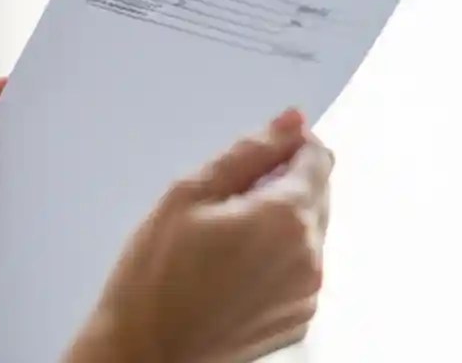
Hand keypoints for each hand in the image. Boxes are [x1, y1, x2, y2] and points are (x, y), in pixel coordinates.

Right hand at [66, 109, 333, 362]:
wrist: (143, 353)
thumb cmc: (154, 279)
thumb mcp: (190, 193)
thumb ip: (250, 151)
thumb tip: (291, 122)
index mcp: (287, 218)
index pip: (318, 158)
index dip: (291, 146)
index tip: (264, 153)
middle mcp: (309, 256)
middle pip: (317, 194)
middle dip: (283, 186)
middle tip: (227, 204)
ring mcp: (307, 292)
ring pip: (310, 233)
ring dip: (281, 225)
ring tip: (224, 243)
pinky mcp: (299, 318)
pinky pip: (300, 270)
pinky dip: (278, 261)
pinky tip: (233, 271)